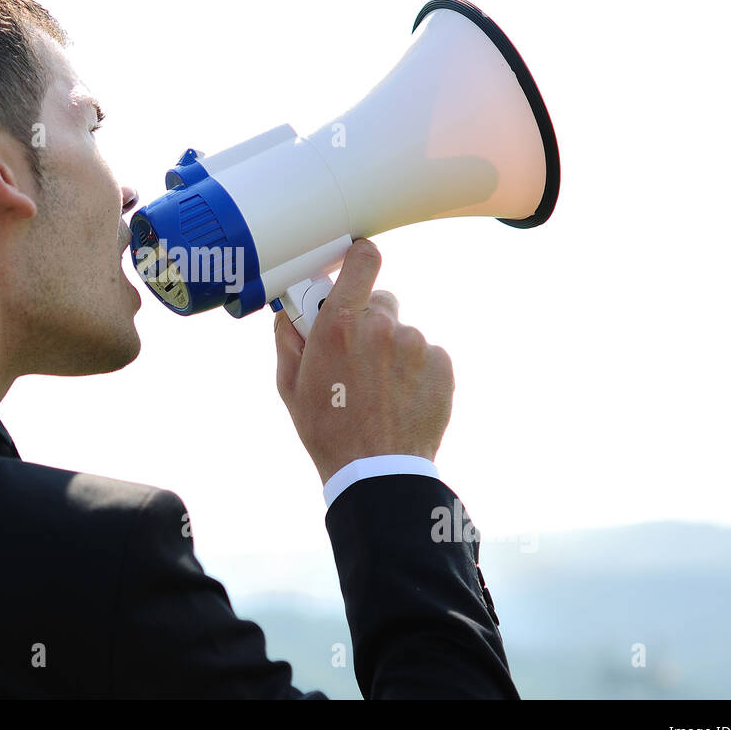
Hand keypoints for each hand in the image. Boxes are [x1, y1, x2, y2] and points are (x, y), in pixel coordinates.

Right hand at [274, 238, 454, 484]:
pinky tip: (400, 399)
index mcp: (341, 324)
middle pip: (381, 302)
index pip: (363, 260)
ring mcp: (416, 345)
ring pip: (402, 334)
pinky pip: (426, 355)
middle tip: (357, 357)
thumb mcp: (290, 385)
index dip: (360, 258)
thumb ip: (289, 337)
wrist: (376, 471)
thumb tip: (291, 310)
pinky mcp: (441, 365)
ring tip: (379, 390)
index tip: (356, 266)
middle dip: (369, 322)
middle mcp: (381, 326)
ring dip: (392, 352)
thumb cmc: (328, 429)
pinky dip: (415, 371)